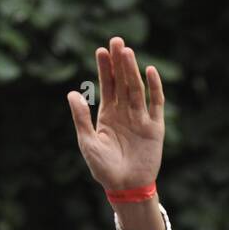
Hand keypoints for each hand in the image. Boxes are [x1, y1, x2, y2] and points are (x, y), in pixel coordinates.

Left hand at [67, 37, 163, 191]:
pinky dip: (155, 88)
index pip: (107, 85)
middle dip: (119, 62)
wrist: (125, 188)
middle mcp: (125, 113)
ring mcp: (140, 119)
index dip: (104, 68)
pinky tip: (150, 71)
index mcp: (108, 115)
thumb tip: (72, 93)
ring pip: (137, 89)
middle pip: (122, 82)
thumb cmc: (104, 169)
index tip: (101, 50)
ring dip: (132, 70)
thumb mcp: (88, 142)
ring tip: (127, 52)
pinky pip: (156, 104)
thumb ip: (81, 118)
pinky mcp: (155, 128)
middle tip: (116, 41)